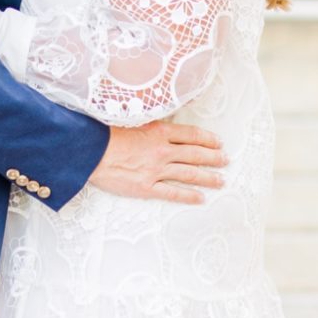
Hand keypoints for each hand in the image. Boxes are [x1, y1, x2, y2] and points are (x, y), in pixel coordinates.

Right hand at [87, 121, 226, 204]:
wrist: (91, 151)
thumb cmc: (107, 132)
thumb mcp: (132, 118)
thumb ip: (150, 122)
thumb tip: (164, 120)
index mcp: (159, 131)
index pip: (190, 134)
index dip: (207, 139)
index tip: (218, 142)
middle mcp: (162, 150)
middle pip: (194, 154)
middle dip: (213, 157)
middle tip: (226, 160)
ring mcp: (156, 170)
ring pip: (188, 174)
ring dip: (207, 177)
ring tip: (220, 180)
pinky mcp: (147, 187)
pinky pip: (172, 193)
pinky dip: (188, 196)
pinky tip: (200, 198)